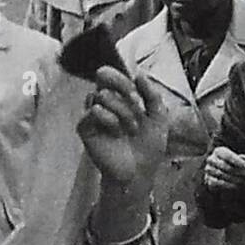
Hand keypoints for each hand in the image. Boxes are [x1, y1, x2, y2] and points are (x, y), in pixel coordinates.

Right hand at [77, 67, 167, 191]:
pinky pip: (93, 111)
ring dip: (123, 110)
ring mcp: (94, 115)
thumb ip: (152, 94)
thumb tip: (140, 74)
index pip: (111, 74)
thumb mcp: (159, 117)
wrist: (140, 170)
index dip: (122, 76)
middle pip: (104, 77)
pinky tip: (117, 132)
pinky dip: (110, 119)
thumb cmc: (148, 145)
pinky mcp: (85, 128)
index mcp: (121, 97)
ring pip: (102, 94)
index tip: (136, 89)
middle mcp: (105, 102)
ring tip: (132, 128)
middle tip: (138, 107)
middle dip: (127, 90)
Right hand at [204, 146, 244, 191]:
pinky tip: (237, 186)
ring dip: (235, 179)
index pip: (229, 156)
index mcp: (218, 151)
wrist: (218, 169)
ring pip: (222, 175)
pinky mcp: (208, 179)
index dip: (239, 162)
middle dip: (239, 172)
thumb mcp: (235, 157)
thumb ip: (240, 158)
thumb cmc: (230, 161)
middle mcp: (211, 159)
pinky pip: (218, 183)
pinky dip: (228, 185)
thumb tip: (244, 158)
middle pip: (226, 166)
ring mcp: (208, 170)